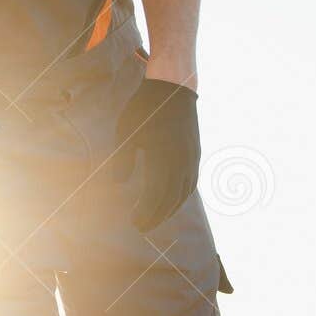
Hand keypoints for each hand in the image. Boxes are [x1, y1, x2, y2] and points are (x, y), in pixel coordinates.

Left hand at [112, 77, 200, 231]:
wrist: (173, 89)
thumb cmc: (145, 109)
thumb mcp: (127, 133)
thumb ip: (124, 160)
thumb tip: (119, 183)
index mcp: (162, 158)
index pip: (155, 196)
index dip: (146, 213)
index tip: (134, 222)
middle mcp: (181, 162)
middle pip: (170, 199)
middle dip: (156, 216)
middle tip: (142, 227)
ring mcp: (191, 158)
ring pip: (183, 193)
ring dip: (169, 209)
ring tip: (155, 218)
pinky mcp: (195, 153)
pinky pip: (191, 182)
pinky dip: (181, 196)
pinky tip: (172, 200)